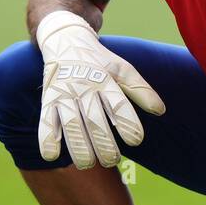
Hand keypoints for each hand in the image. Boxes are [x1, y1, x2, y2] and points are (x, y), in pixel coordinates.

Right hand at [36, 10, 164, 167]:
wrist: (65, 40)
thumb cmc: (99, 61)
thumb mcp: (123, 69)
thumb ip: (140, 90)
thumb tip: (161, 110)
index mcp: (106, 79)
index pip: (117, 103)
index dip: (127, 122)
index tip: (136, 140)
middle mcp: (84, 86)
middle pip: (94, 118)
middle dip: (103, 142)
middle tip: (112, 160)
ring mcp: (64, 93)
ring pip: (71, 122)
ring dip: (78, 145)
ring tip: (88, 164)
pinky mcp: (48, 99)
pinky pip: (45, 120)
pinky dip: (46, 138)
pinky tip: (51, 156)